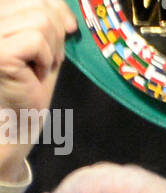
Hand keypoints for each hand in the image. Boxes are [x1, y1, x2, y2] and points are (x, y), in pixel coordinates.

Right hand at [0, 0, 75, 179]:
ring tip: (37, 67)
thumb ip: (52, 20)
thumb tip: (69, 17)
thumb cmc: (31, 83)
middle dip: (55, 37)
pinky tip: (34, 74)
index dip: (58, 10)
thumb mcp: (47, 45)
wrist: (18, 119)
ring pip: (41, 21)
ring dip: (51, 51)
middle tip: (44, 61)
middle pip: (40, 6)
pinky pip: (37, 41)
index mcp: (1, 12)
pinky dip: (45, 60)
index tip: (68, 31)